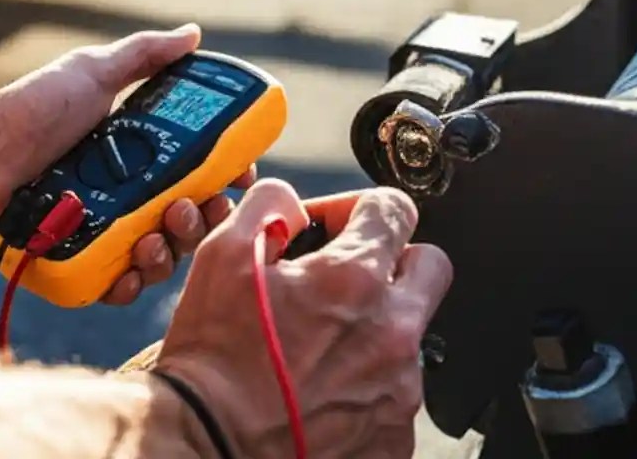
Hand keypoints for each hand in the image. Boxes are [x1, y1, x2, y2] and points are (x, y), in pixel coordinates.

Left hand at [0, 24, 254, 304]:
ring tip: (154, 234)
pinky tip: (132, 268)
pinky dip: (132, 283)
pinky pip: (118, 287)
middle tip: (192, 205)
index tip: (240, 175)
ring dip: (171, 250)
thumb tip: (192, 34)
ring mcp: (105, 236)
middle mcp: (128, 201)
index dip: (226, 179)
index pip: (200, 176)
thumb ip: (144, 56)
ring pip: (161, 258)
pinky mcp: (79, 268)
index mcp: (140, 161)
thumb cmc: (31, 111)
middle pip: (189, 221)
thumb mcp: (93, 73)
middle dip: (204, 218)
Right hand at [153, 180, 452, 457]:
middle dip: (392, 260)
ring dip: (374, 330)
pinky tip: (322, 393)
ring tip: (318, 348)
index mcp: (355, 279)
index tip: (330, 229)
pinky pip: (395, 395)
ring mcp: (398, 389)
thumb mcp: (223, 256)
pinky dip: (366, 387)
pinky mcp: (392, 437)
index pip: (394, 209)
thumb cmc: (214, 361)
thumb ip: (269, 206)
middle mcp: (391, 332)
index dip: (356, 208)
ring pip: (410, 336)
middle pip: (429, 266)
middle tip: (344, 278)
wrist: (207, 446)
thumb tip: (292, 203)